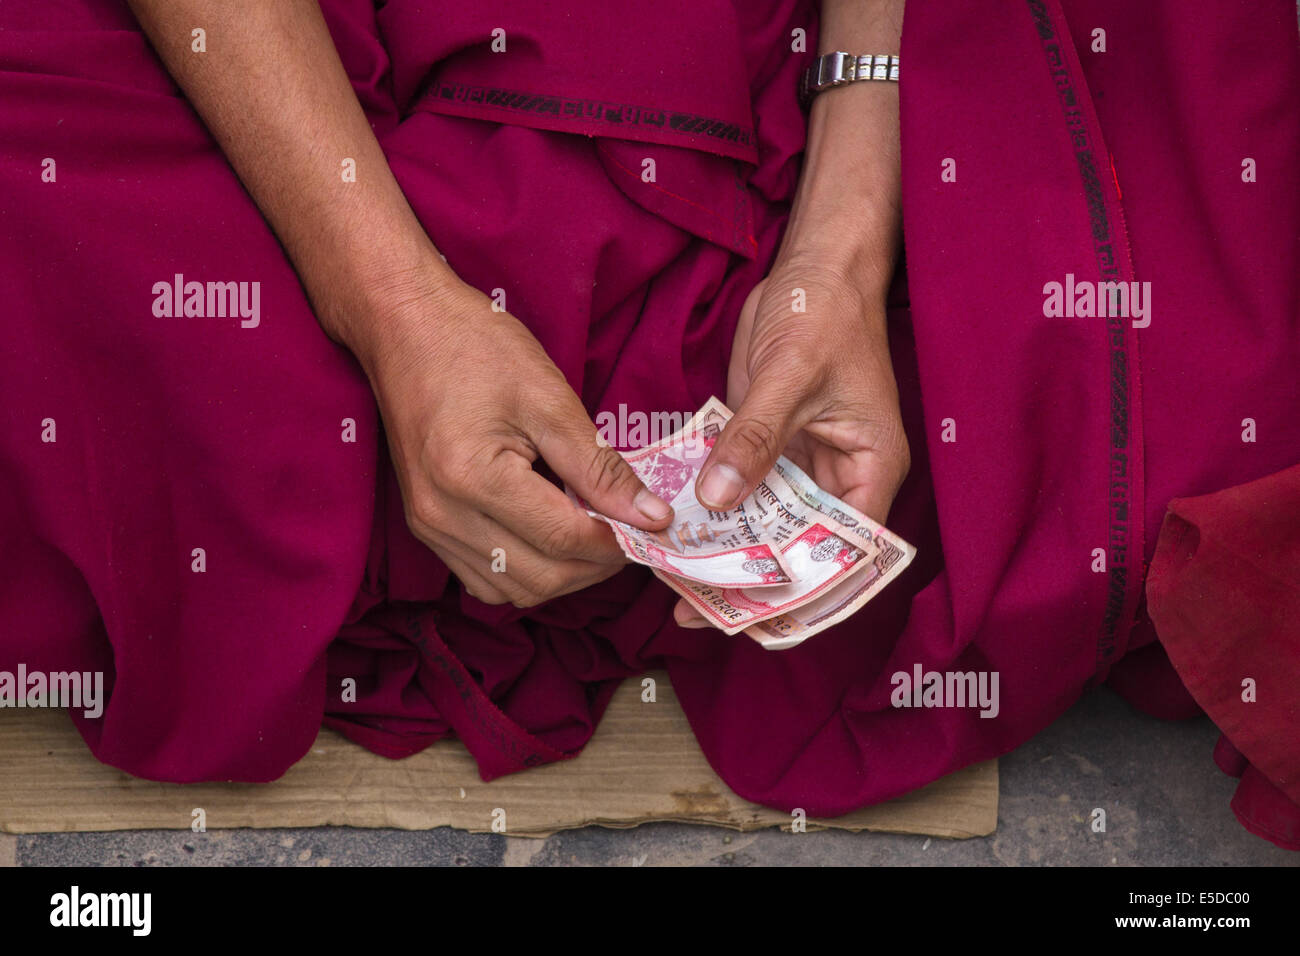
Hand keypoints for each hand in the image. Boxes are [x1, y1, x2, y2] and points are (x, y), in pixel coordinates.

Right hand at [357, 276, 674, 607]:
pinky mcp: (426, 527)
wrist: (405, 327)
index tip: (655, 524)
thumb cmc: (476, 347)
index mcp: (472, 478)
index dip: (619, 540)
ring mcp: (428, 527)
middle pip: (543, 578)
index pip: (565, 540)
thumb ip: (599, 467)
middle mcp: (442, 516)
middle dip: (597, 564)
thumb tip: (650, 516)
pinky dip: (529, 572)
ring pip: (515, 590)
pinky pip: (485, 580)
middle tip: (632, 528)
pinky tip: (553, 536)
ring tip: (596, 531)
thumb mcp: (549, 398)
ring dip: (565, 574)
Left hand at [674, 261, 909, 625]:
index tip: (755, 616)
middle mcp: (839, 478)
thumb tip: (717, 499)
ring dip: (726, 550)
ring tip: (674, 581)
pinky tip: (674, 532)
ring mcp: (801, 465)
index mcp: (870, 469)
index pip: (845, 551)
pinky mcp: (767, 446)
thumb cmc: (823, 315)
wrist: (814, 270)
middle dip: (753, 580)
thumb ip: (753, 438)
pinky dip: (713, 511)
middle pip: (800, 549)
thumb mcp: (788, 376)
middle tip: (694, 608)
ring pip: (765, 525)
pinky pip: (741, 491)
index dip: (804, 590)